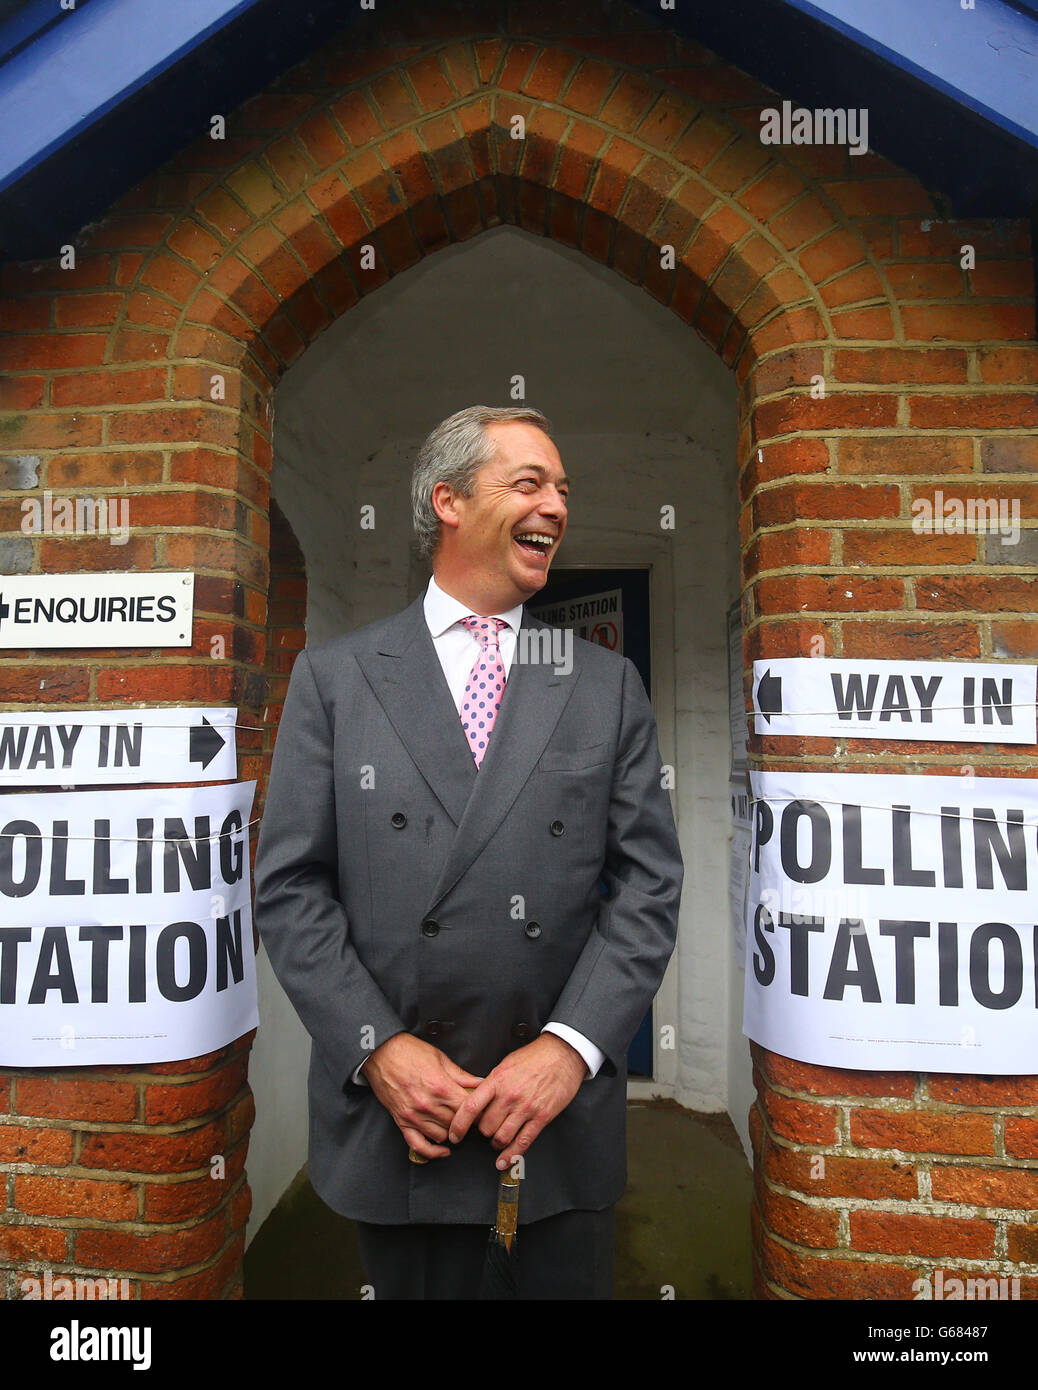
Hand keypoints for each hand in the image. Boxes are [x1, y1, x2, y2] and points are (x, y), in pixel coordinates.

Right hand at [363, 1033, 482, 1159]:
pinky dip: (432, 1152)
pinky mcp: (402, 1121)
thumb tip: (481, 1082)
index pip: (469, 1108)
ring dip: (450, 1131)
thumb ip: (462, 1075)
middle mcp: (428, 1105)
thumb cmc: (410, 1051)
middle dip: (466, 1120)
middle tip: (471, 1117)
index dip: (479, 1109)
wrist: (381, 1053)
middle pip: (457, 1123)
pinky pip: (418, 1145)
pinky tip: (443, 1150)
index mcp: (441, 1087)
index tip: (483, 1109)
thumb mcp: (440, 1058)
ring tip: (454, 1123)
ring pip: (442, 1135)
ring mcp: (414, 1115)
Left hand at [448, 1033, 587, 1169]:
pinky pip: (523, 1142)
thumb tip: (477, 1099)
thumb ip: (491, 1084)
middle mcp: (509, 1096)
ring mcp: (526, 1108)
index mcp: (497, 1080)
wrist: (562, 1054)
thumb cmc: (534, 1057)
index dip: (458, 1125)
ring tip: (496, 1141)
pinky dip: (511, 1156)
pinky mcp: (542, 1117)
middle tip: (484, 1131)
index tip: (453, 1135)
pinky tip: (504, 1162)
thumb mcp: (505, 1064)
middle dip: (482, 1133)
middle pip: (485, 1127)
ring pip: (501, 1138)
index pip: (471, 1107)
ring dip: (496, 1144)